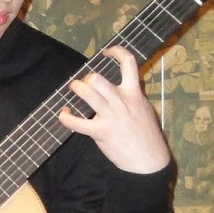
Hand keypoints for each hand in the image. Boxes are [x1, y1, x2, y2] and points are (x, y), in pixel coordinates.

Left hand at [56, 47, 170, 173]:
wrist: (150, 160)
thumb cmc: (147, 135)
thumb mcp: (144, 109)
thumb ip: (132, 96)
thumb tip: (122, 87)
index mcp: (134, 93)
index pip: (128, 62)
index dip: (116, 51)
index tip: (106, 52)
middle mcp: (121, 101)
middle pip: (97, 78)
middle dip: (86, 79)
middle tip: (84, 85)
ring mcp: (110, 116)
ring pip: (86, 92)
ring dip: (76, 88)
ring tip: (74, 90)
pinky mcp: (100, 132)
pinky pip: (76, 122)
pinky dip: (65, 117)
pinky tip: (64, 114)